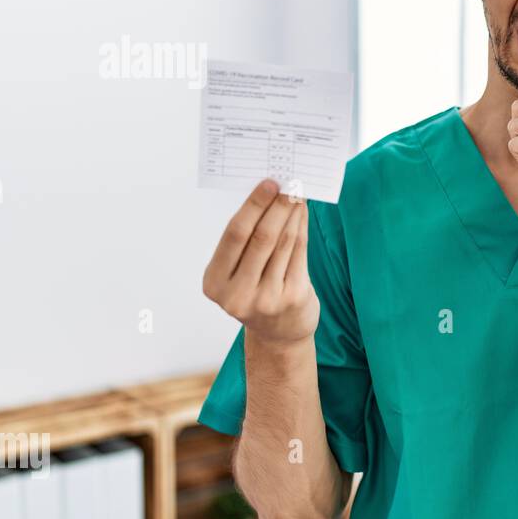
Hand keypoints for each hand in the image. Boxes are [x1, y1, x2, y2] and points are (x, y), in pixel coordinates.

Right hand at [202, 179, 319, 345]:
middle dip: (276, 206)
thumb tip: (266, 195)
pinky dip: (301, 229)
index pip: (234, 235)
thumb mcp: (238, 273)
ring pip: (283, 243)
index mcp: (215, 283)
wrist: (279, 335)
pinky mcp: (293, 298)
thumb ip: (245, 242)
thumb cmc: (256, 293)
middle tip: (288, 183)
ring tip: (297, 194)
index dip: (253, 206)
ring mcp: (267, 298)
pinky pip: (299, 254)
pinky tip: (302, 214)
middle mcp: (238, 294)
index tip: (268, 183)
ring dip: (291, 214)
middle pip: (260, 238)